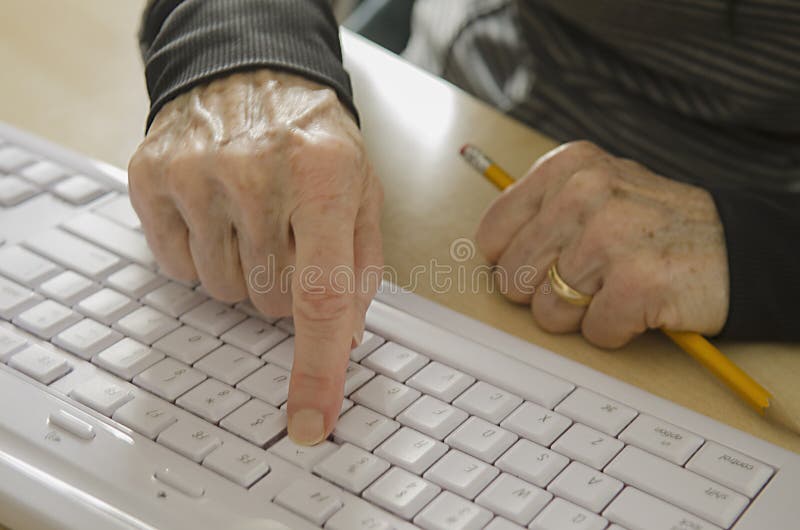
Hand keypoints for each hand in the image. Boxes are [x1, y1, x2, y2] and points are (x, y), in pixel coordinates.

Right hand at [129, 69, 382, 443]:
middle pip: (270, 303)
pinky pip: (179, 268)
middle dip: (288, 290)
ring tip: (254, 220)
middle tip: (291, 239)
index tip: (311, 420)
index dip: (318, 368)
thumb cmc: (314, 137)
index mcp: (324, 176)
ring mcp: (196, 175)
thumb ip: (363, 266)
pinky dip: (204, 256)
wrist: (249, 73)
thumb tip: (345, 340)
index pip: (321, 295)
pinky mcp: (153, 179)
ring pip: (224, 291)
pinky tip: (218, 216)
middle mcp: (256, 174)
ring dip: (245, 273)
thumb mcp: (362, 189)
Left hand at [476, 141, 728, 346]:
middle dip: (547, 292)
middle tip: (593, 276)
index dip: (513, 261)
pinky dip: (617, 330)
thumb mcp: (596, 191)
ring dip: (584, 313)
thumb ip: (539, 212)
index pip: (491, 235)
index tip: (545, 261)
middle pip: (512, 279)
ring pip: (548, 313)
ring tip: (619, 285)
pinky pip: (593, 333)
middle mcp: (583, 192)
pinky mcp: (636, 282)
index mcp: (566, 167)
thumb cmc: (655, 227)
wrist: (739, 248)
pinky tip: (642, 302)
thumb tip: (488, 253)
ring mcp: (609, 236)